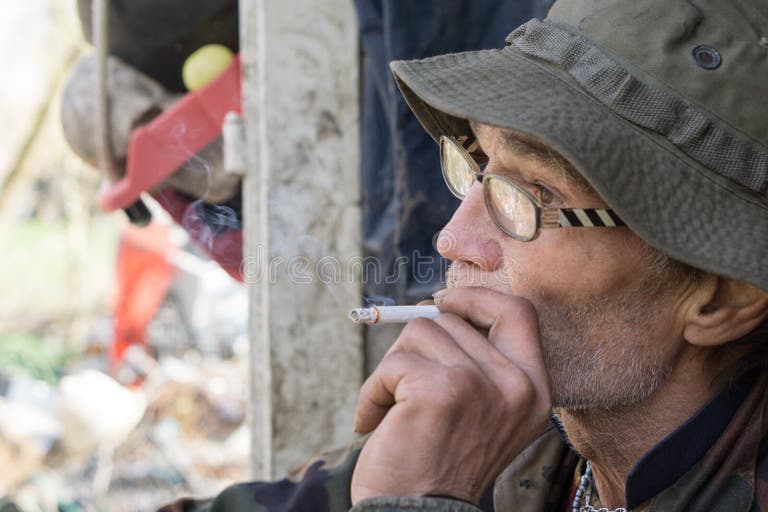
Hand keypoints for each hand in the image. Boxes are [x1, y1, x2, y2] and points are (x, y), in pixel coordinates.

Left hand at [350, 287, 551, 504]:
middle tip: (404, 387)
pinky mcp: (440, 389)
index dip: (476, 297)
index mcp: (534, 388)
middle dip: (416, 347)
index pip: (518, 311)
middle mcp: (516, 385)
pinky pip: (393, 362)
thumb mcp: (483, 412)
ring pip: (420, 331)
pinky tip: (375, 422)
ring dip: (392, 370)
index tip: (444, 304)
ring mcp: (480, 384)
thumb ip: (478, 360)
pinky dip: (372, 391)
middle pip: (453, 319)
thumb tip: (439, 306)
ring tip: (393, 411)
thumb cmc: (442, 464)